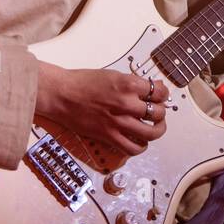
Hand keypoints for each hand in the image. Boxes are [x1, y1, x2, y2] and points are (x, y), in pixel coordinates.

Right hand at [36, 64, 170, 156]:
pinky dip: (140, 146)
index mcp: (128, 85)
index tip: (160, 96)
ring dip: (157, 130)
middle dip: (161, 112)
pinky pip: (133, 148)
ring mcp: (119, 122)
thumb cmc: (82, 82)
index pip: (159, 92)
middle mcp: (126, 104)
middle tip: (156, 111)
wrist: (61, 94)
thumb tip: (150, 90)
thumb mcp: (112, 75)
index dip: (163, 94)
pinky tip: (139, 140)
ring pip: (151, 133)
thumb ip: (132, 84)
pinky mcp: (109, 136)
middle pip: (158, 113)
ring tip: (154, 127)